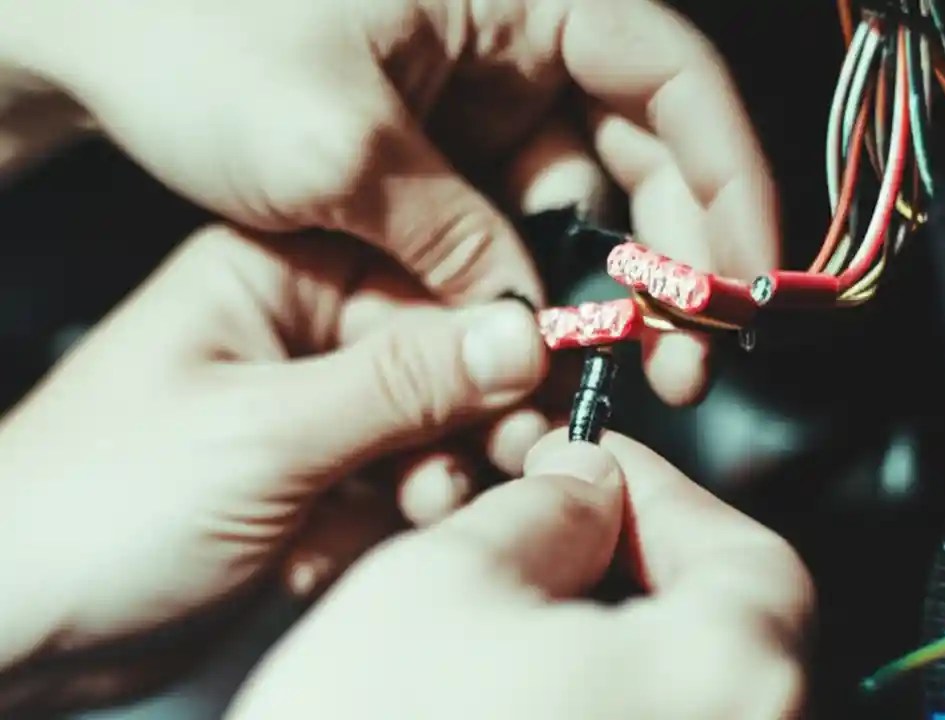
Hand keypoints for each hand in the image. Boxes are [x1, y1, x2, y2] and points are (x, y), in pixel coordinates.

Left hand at [0, 0, 780, 404]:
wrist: (90, 31)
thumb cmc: (193, 36)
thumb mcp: (337, 148)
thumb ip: (453, 240)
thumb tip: (526, 326)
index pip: (671, 76)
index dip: (730, 178)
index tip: (747, 277)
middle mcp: (517, 38)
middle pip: (646, 144)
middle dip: (675, 254)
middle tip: (690, 357)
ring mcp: (479, 94)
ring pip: (585, 194)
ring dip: (609, 282)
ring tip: (625, 369)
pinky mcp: (441, 146)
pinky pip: (515, 215)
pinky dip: (534, 279)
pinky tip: (540, 341)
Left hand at [0, 225, 546, 680]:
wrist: (17, 627)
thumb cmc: (100, 503)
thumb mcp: (268, 432)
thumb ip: (404, 382)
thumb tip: (521, 334)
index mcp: (275, 278)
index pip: (426, 281)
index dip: (493, 335)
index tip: (547, 387)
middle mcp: (300, 339)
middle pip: (439, 362)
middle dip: (471, 420)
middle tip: (502, 465)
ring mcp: (309, 419)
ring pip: (428, 435)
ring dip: (436, 481)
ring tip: (415, 515)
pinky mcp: (312, 491)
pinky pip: (395, 495)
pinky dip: (391, 527)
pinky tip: (343, 553)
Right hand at [228, 432, 813, 719]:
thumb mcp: (442, 584)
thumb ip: (545, 510)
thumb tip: (586, 486)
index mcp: (727, 683)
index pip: (751, 558)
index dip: (666, 498)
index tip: (603, 474)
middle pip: (726, 640)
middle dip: (636, 572)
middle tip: (557, 534)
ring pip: (681, 704)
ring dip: (612, 650)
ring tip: (515, 625)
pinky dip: (598, 718)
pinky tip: (515, 703)